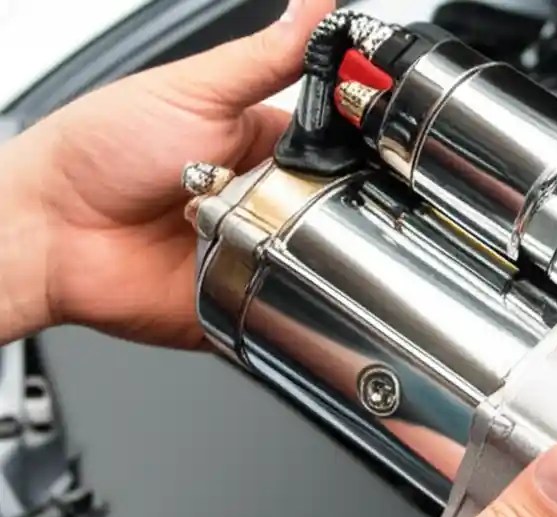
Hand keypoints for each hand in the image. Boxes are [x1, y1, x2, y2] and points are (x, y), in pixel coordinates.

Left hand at [0, 0, 335, 346]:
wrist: (48, 230)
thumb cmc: (100, 150)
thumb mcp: (195, 89)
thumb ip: (267, 56)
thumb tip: (320, 6)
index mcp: (265, 144)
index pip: (339, 147)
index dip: (359, 149)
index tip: (368, 146)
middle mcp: (266, 200)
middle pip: (336, 207)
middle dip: (321, 204)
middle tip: (279, 191)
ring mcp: (256, 251)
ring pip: (318, 260)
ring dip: (298, 248)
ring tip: (254, 229)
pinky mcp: (243, 300)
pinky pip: (284, 306)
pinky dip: (279, 295)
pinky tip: (253, 269)